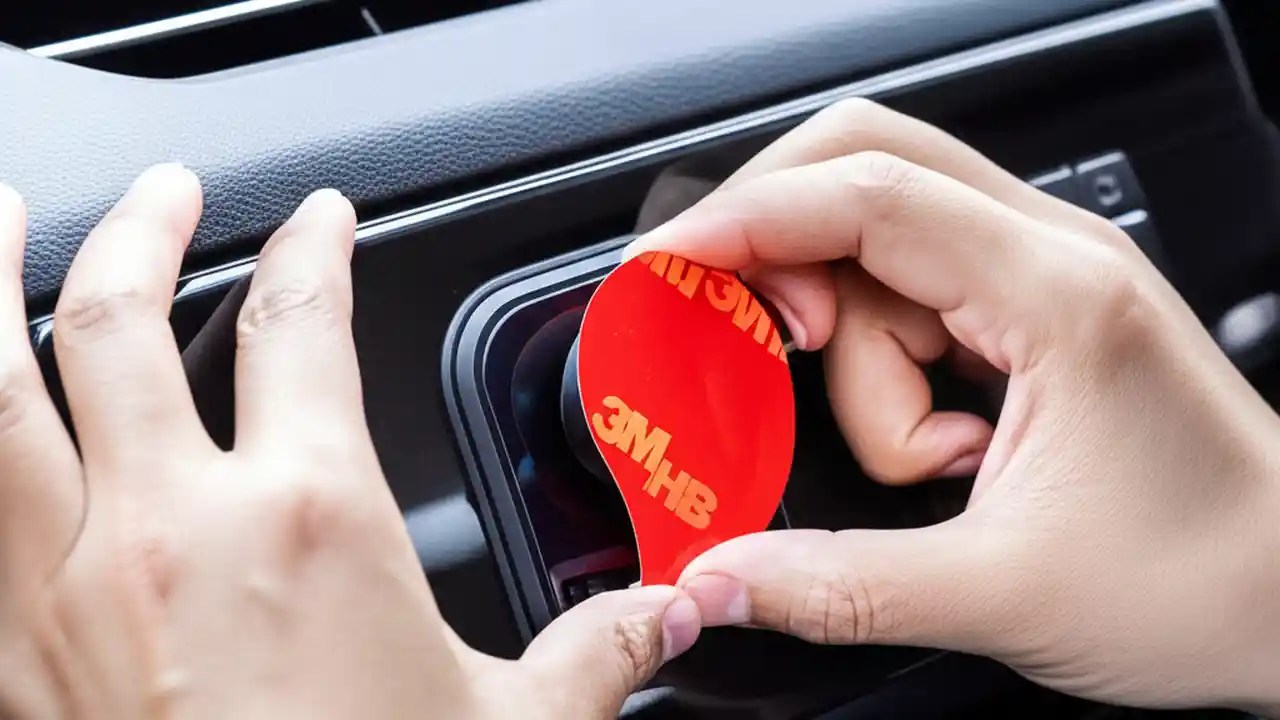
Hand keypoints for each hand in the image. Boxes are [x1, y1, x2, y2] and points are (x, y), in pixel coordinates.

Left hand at [0, 166, 700, 718]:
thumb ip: (597, 652)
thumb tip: (668, 617)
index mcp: (308, 521)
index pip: (305, 322)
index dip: (318, 247)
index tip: (322, 221)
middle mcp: (168, 528)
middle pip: (123, 314)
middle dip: (149, 226)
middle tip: (174, 192)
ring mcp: (64, 582)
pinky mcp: (4, 648)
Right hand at [628, 99, 1279, 712]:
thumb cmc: (1210, 582)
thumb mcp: (1002, 595)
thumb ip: (837, 584)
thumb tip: (720, 577)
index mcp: (1056, 294)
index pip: (867, 196)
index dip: (747, 219)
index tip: (666, 264)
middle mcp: (1050, 259)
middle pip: (866, 170)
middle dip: (778, 238)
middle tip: (750, 332)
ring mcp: (1042, 279)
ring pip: (877, 253)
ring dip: (855, 357)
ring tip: (923, 461)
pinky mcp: (1031, 316)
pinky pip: (909, 297)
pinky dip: (883, 364)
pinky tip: (934, 443)